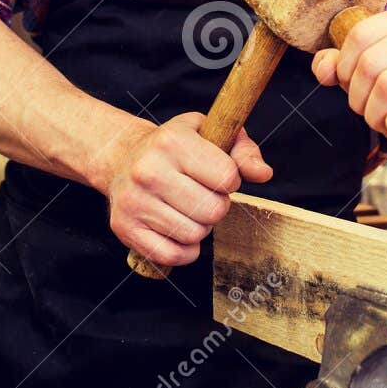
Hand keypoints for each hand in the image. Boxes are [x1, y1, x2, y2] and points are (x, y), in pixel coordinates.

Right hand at [95, 111, 271, 267]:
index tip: (217, 174)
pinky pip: (172, 255)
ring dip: (200, 227)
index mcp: (173, 141)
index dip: (231, 180)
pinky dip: (185, 250)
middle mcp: (149, 170)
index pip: (227, 177)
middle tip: (203, 195)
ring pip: (194, 235)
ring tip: (188, 209)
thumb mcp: (210, 132)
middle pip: (213, 211)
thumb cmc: (175, 147)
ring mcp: (134, 201)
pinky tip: (179, 230)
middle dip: (217, 206)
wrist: (122, 157)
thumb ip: (243, 151)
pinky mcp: (125, 227)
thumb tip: (264, 174)